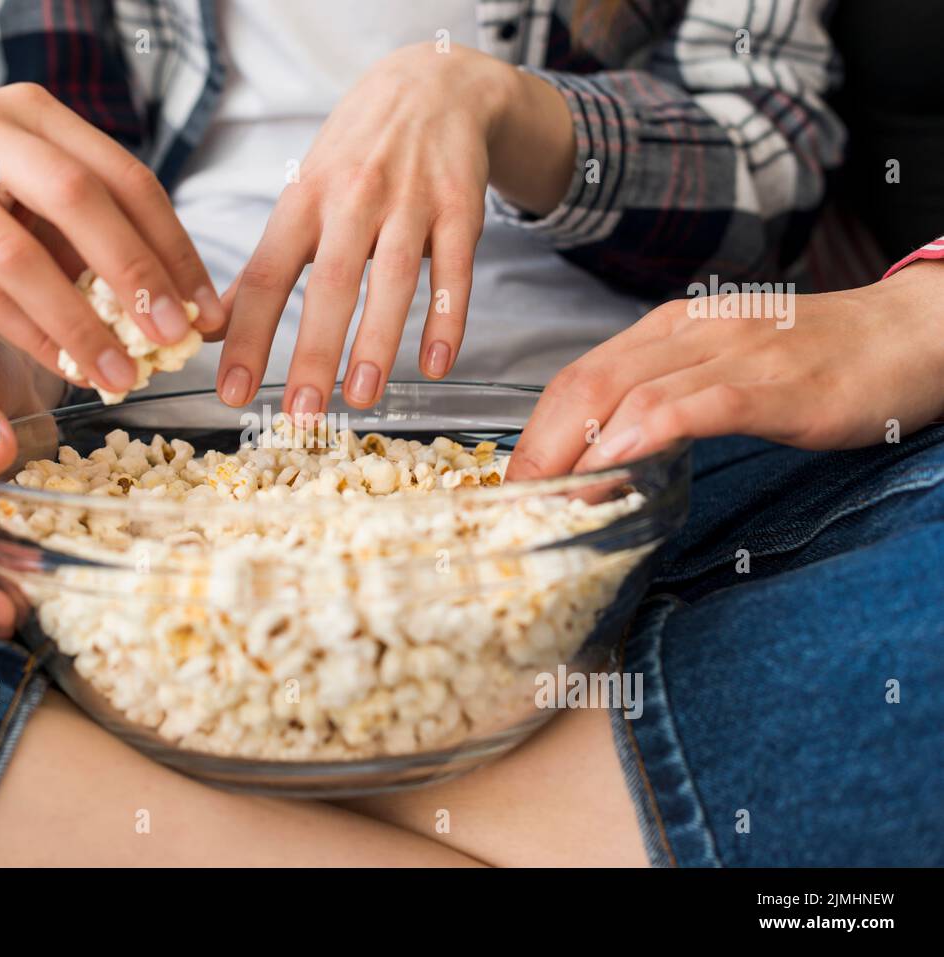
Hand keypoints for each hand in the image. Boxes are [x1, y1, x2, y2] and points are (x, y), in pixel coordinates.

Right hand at [0, 84, 225, 395]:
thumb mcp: (26, 192)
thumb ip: (92, 234)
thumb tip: (182, 308)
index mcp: (35, 113)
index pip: (124, 177)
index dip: (172, 246)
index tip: (204, 308)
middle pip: (79, 199)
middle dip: (135, 276)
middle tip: (173, 338)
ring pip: (23, 256)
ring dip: (80, 325)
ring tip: (120, 375)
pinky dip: (28, 335)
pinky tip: (63, 367)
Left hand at [214, 42, 573, 412]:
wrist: (433, 85)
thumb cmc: (355, 154)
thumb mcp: (303, 195)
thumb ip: (263, 267)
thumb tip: (212, 330)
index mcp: (304, 201)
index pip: (266, 276)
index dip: (248, 337)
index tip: (232, 391)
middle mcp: (353, 198)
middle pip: (330, 283)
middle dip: (313, 352)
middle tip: (301, 413)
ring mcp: (411, 202)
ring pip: (394, 280)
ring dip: (377, 343)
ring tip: (361, 398)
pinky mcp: (461, 207)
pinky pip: (454, 271)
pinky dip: (447, 320)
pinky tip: (436, 366)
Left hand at [506, 262, 943, 479]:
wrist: (907, 331)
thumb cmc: (811, 357)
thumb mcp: (718, 368)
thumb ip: (662, 399)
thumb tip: (600, 452)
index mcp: (667, 332)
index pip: (577, 377)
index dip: (533, 433)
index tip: (511, 484)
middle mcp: (688, 333)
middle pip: (586, 385)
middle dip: (538, 447)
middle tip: (514, 501)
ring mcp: (732, 353)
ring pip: (628, 393)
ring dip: (578, 449)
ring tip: (551, 497)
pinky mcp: (776, 383)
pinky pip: (696, 404)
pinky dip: (647, 434)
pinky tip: (616, 464)